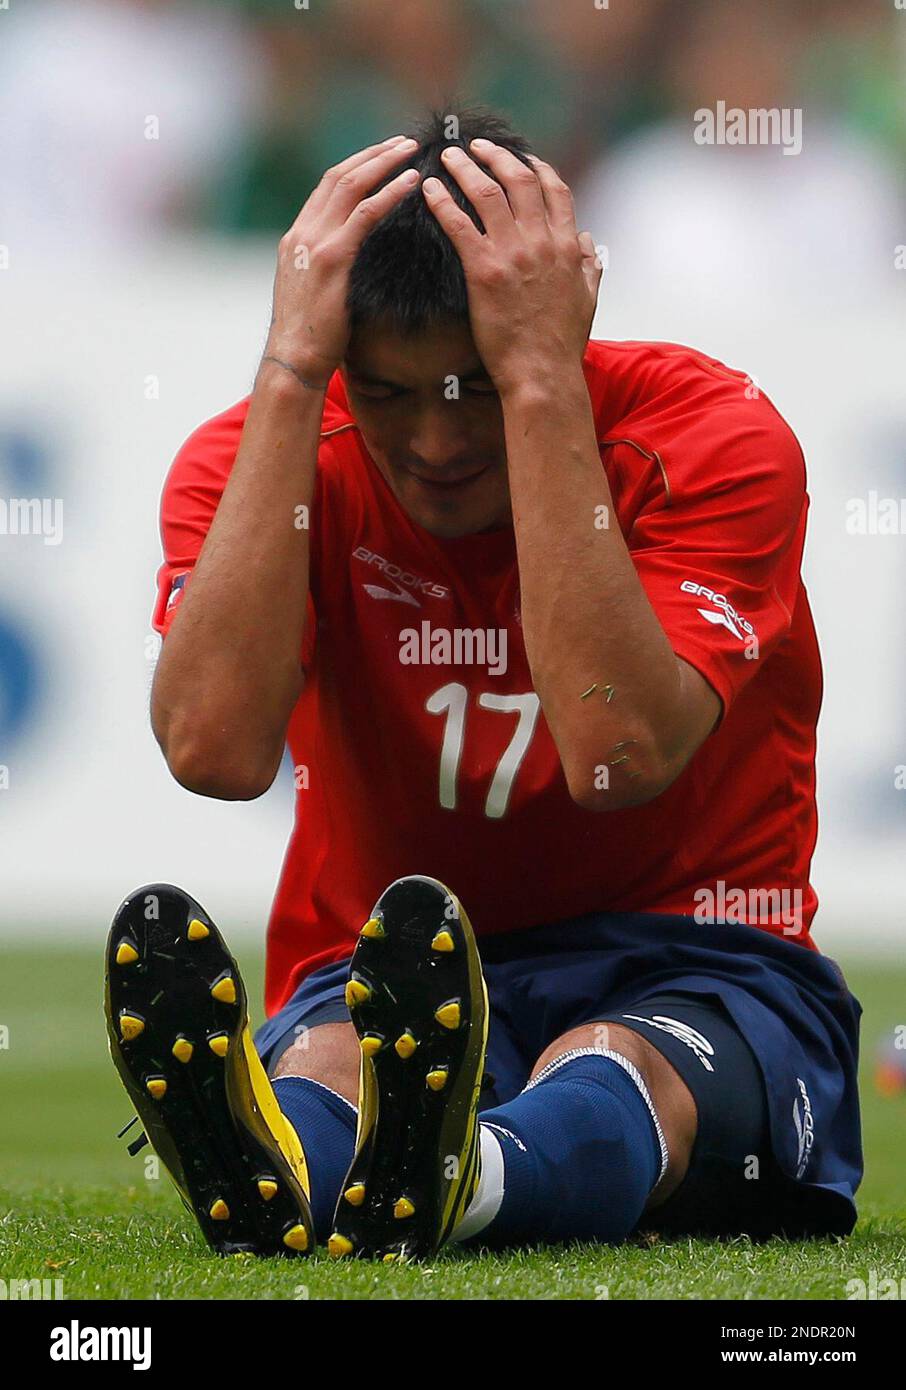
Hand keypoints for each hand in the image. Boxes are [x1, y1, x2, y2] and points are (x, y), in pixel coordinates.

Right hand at [264, 137, 419, 388]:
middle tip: (402, 141)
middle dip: (372, 154)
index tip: (382, 155)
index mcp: (296, 238)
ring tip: (411, 150)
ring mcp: (314, 242)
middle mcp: (302, 232)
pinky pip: (365, 214)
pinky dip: (390, 192)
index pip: (327, 188)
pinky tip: (412, 182)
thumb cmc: (310, 337)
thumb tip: (352, 263)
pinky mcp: (332, 258)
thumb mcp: (314, 293)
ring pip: (351, 184)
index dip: (356, 166)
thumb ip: (328, 268)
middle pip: (339, 176)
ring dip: (384, 162)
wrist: (294, 359)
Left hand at [422, 141, 601, 395]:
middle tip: (477, 146)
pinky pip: (459, 224)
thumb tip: (591, 241)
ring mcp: (512, 254)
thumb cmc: (562, 344)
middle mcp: (542, 242)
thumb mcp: (588, 300)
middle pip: (520, 180)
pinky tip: (429, 189)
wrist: (542, 374)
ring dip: (465, 169)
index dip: (538, 168)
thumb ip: (591, 266)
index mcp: (568, 247)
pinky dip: (442, 201)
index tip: (522, 158)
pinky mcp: (484, 271)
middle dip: (498, 156)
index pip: (556, 191)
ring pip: (487, 192)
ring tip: (449, 157)